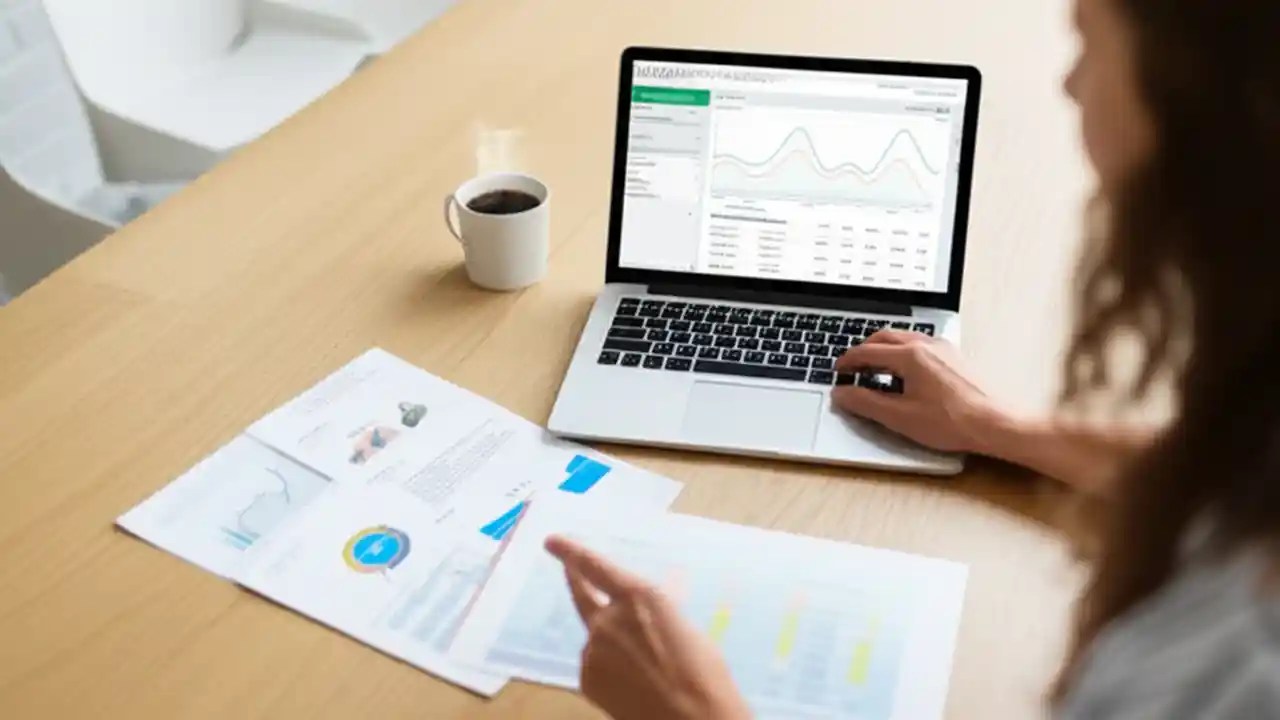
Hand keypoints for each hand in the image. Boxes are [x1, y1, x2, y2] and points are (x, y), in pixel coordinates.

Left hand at [545, 536, 750, 719]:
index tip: (551, 540)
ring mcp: (593, 649)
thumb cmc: (702, 672)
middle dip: (575, 582)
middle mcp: (609, 618)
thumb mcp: (684, 627)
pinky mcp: (586, 678)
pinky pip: (594, 664)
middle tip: (567, 571)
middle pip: (583, 596)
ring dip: (610, 642)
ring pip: (596, 638)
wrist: (691, 719)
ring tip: (643, 666)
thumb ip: (659, 608)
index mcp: (639, 596)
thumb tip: (656, 597)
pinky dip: (608, 669)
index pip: (594, 566)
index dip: (570, 551)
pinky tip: (633, 684)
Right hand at [833, 330, 1004, 452]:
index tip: (839, 370)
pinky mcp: (955, 358)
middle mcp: (927, 345)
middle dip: (864, 350)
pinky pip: (922, 345)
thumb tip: (843, 395)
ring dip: (884, 349)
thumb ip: (865, 403)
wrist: (996, 424)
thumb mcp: (900, 417)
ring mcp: (944, 349)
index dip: (848, 362)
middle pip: (885, 337)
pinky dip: (904, 353)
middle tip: (853, 367)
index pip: (868, 352)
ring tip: (876, 369)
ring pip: (904, 338)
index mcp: (910, 356)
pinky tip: (905, 373)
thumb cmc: (954, 422)